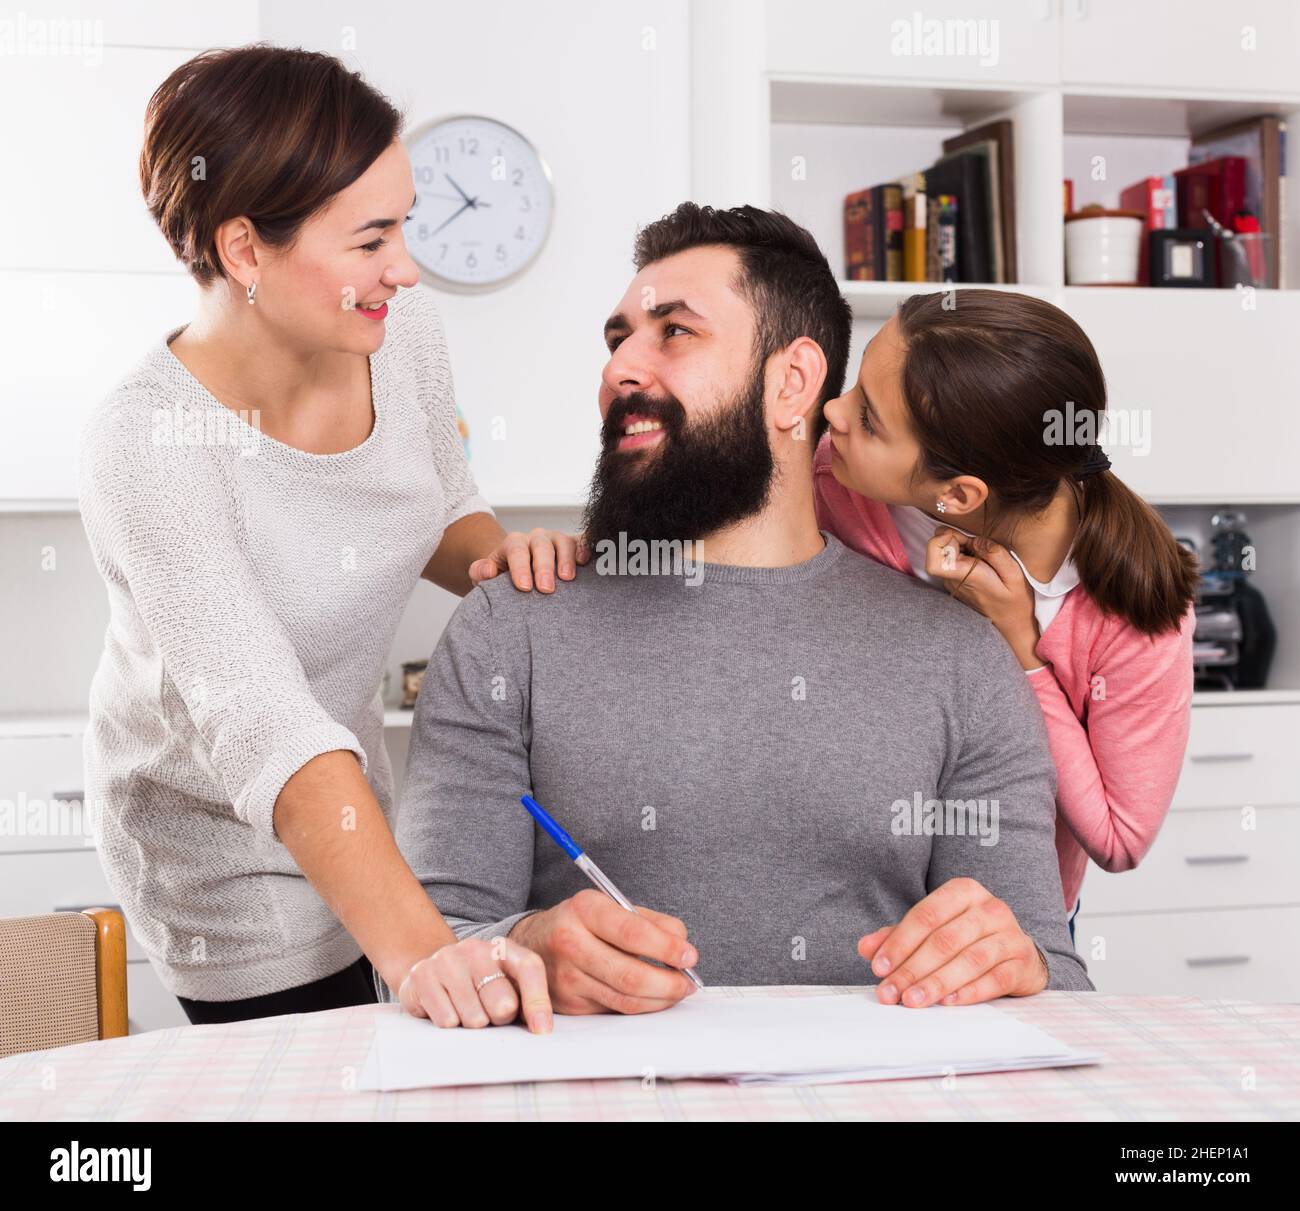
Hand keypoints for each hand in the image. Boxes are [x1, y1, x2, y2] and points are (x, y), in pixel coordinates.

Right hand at [398, 936, 552, 1032]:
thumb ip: (525, 1002)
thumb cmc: (478, 985)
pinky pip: (447, 1020)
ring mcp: (448, 959)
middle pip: (502, 1003)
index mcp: (504, 949)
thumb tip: (541, 1030)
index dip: (538, 1001)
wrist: (433, 971)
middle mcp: (476, 949)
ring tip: (466, 1011)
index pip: (529, 968)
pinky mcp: (423, 975)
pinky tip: (447, 1009)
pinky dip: (450, 1024)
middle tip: (490, 1015)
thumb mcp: (506, 985)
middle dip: (499, 1020)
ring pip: (473, 1018)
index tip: (542, 1031)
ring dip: (472, 1025)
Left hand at [469, 529, 590, 592]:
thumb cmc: (504, 576)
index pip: (516, 551)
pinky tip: (586, 561)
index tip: (523, 587)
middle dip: (544, 567)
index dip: (520, 568)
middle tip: (546, 589)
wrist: (520, 570)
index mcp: (514, 543)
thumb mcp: (485, 575)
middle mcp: (536, 538)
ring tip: (567, 578)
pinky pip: (582, 542)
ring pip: (564, 542)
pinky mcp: (574, 546)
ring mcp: (557, 540)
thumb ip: (480, 572)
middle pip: (541, 546)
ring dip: (567, 559)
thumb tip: (487, 571)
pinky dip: (585, 548)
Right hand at [509, 889, 698, 1014]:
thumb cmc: (582, 922)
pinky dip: (642, 1006)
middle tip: (689, 981)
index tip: (690, 955)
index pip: (632, 932)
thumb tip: (682, 945)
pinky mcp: (570, 1004)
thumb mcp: (610, 906)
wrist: (534, 942)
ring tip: (678, 990)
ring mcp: (567, 977)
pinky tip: (654, 997)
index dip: (667, 947)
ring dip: (661, 999)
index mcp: (584, 909)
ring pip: (625, 999)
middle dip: (669, 983)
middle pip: (630, 974)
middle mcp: (571, 943)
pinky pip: (615, 1009)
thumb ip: (650, 921)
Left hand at [856, 877, 1049, 1007]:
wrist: (1017, 951)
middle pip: (945, 940)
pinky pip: (996, 978)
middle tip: (891, 993)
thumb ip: (898, 936)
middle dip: (912, 969)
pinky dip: (970, 992)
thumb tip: (865, 947)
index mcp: (963, 891)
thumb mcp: (933, 929)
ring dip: (937, 983)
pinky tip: (948, 1003)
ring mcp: (1010, 935)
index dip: (899, 943)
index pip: (925, 916)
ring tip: (913, 1000)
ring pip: (969, 960)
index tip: (878, 968)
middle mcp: (989, 908)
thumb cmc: (967, 937)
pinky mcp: (1022, 962)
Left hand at [924, 529, 1041, 668]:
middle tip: (978, 544)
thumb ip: (994, 553)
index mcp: (964, 576)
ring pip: (944, 552)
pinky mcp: (954, 580)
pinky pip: (952, 559)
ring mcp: (951, 581)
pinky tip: (981, 561)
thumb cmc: (1015, 600)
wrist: (1011, 622)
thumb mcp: (1014, 573)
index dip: (939, 542)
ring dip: (960, 544)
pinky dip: (964, 552)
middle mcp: (952, 579)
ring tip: (983, 555)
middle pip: (937, 549)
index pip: (933, 561)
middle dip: (954, 537)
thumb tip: (975, 539)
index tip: (960, 537)